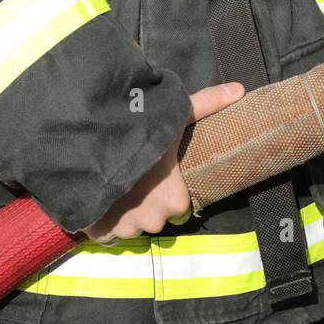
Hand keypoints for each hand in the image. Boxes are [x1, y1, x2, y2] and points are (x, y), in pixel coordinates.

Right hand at [82, 82, 245, 243]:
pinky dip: (103, 223)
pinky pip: (107, 234)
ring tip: (115, 186)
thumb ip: (207, 105)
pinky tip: (101, 201)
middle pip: (155, 218)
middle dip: (147, 204)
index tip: (157, 178)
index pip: (180, 208)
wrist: (84, 143)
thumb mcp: (174, 115)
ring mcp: (126, 229)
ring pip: (131, 226)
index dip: (169, 193)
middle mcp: (154, 222)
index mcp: (176, 201)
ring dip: (124, 213)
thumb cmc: (136, 130)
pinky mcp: (100, 233)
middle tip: (134, 178)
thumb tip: (239, 89)